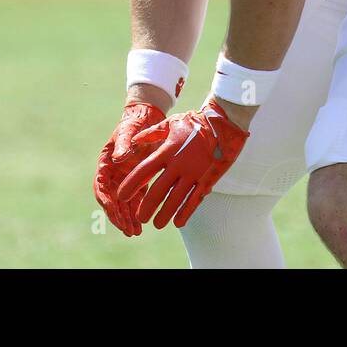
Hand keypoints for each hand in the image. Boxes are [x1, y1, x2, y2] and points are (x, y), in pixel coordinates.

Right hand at [93, 101, 165, 236]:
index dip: (106, 200)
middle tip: (126, 229)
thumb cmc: (134, 124)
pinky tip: (141, 225)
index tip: (112, 210)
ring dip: (127, 219)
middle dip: (117, 216)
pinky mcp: (137, 182)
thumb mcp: (128, 131)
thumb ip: (123, 143)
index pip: (101, 186)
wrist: (146, 120)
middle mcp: (112, 175)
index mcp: (105, 164)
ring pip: (123, 205)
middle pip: (111, 201)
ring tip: (134, 232)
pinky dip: (136, 212)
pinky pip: (135, 201)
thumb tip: (118, 158)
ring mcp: (124, 180)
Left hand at [116, 99, 248, 229]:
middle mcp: (179, 164)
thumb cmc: (195, 122)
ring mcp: (194, 173)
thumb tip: (134, 140)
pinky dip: (186, 212)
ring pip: (176, 199)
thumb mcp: (171, 123)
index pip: (145, 170)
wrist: (224, 124)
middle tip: (140, 217)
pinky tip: (178, 222)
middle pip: (159, 190)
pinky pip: (195, 199)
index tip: (122, 195)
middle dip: (147, 206)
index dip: (132, 184)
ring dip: (165, 213)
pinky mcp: (207, 179)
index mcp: (168, 150)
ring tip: (157, 224)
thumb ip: (151, 133)